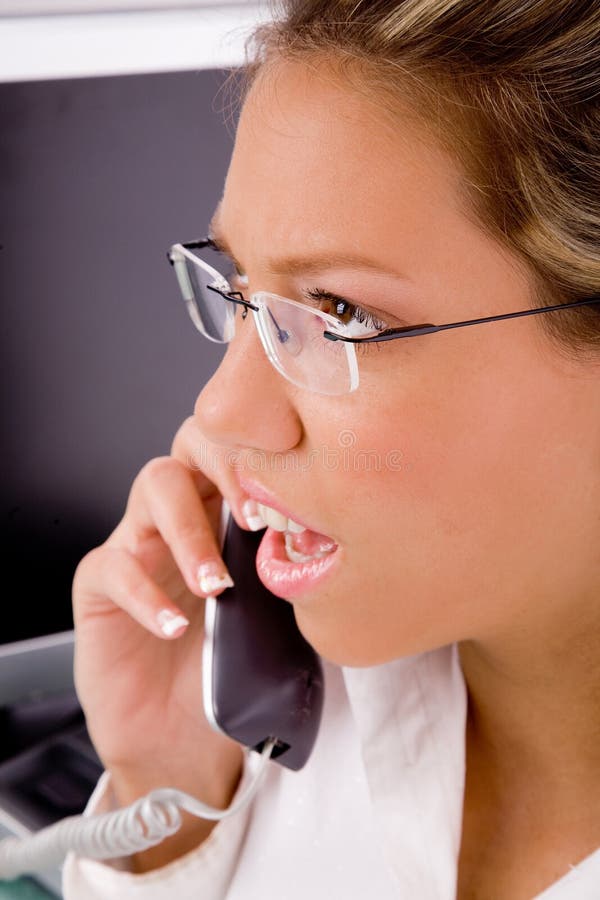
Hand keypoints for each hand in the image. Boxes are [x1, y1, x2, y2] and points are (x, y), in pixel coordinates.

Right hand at [72, 417, 251, 864]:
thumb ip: (291, 572)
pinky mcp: (100, 586)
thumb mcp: (276, 615)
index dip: (262, 452)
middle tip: (254, 518)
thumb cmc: (234, 672)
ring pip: (153, 486)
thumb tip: (328, 544)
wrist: (186, 740)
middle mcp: (182, 515)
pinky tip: (175, 629)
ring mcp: (139, 543)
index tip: (294, 495)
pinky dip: (145, 595)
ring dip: (189, 531)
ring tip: (218, 586)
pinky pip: (113, 567)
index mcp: (228, 511)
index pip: (239, 447)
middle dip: (223, 465)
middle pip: (191, 445)